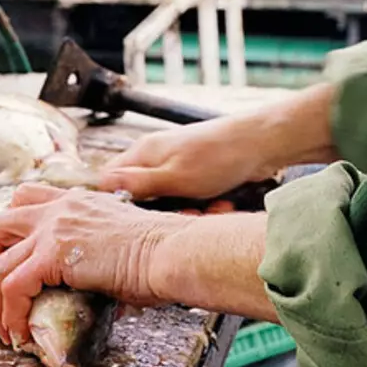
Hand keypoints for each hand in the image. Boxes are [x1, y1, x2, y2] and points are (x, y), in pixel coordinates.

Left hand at [0, 183, 178, 346]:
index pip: (26, 199)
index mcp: (79, 200)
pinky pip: (12, 287)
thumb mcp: (120, 241)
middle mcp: (61, 207)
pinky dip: (10, 313)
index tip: (7, 260)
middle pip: (0, 224)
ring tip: (6, 327)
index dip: (9, 230)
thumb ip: (96, 255)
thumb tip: (93, 289)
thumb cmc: (161, 253)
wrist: (170, 253)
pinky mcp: (52, 254)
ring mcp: (54, 229)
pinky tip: (20, 332)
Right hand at [98, 85, 337, 201]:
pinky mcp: (196, 172)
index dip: (112, 203)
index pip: (108, 179)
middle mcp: (157, 155)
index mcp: (144, 151)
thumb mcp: (174, 177)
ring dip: (180, 211)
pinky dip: (198, 206)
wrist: (263, 143)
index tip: (124, 222)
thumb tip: (103, 187)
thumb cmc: (221, 155)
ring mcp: (177, 163)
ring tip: (199, 212)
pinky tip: (214, 207)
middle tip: (170, 219)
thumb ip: (139, 183)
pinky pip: (186, 197)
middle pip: (137, 192)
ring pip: (164, 199)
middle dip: (152, 212)